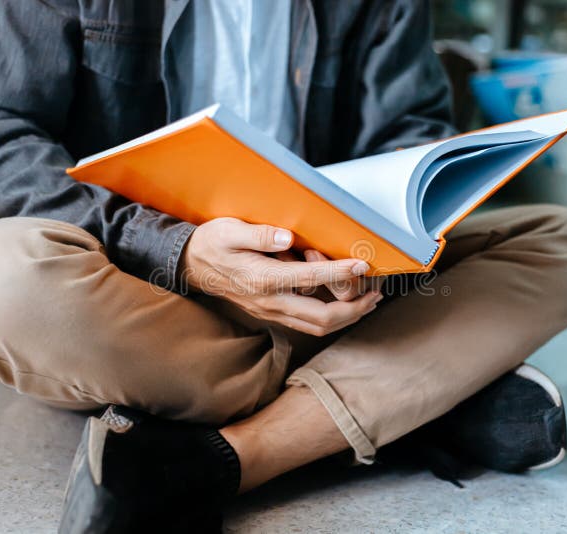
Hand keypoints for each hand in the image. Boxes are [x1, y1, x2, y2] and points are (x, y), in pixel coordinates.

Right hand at [181, 218, 382, 335]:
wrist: (190, 265)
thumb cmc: (212, 243)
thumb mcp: (229, 230)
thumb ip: (258, 234)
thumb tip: (286, 237)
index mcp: (262, 279)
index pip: (310, 278)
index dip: (339, 273)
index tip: (361, 264)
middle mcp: (269, 301)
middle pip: (321, 317)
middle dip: (354, 309)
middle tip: (376, 293)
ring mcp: (270, 311)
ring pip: (316, 326)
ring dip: (347, 317)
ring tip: (369, 301)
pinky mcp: (271, 313)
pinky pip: (306, 324)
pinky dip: (331, 319)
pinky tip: (344, 305)